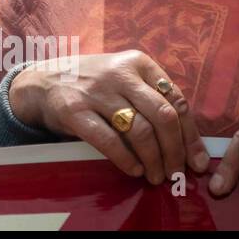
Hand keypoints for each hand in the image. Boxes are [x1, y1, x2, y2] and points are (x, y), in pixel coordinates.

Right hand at [8, 50, 209, 183]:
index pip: (176, 100)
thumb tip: (189, 143)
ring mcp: (96, 92)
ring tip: (156, 175)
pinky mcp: (75, 111)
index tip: (196, 161)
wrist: (42, 81)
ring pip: (140, 130)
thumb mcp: (124, 78)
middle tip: (177, 172)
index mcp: (138, 63)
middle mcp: (120, 74)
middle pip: (163, 115)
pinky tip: (134, 170)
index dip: (190, 135)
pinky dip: (126, 160)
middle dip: (175, 150)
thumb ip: (152, 99)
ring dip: (154, 160)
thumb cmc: (92, 84)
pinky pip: (109, 141)